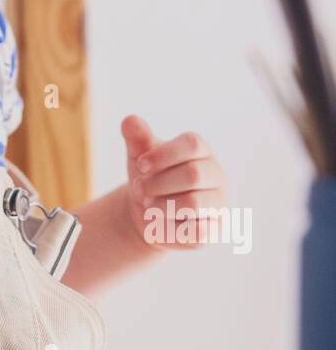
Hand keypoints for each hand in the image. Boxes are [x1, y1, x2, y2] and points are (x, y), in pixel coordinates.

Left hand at [120, 115, 227, 249]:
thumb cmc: (147, 177)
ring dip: (161, 205)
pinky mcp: (214, 228)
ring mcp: (218, 202)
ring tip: (147, 205)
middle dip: (158, 183)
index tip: (140, 165)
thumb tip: (130, 120)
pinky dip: (169, 227)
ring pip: (194, 203)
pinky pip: (195, 230)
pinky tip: (158, 222)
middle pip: (193, 174)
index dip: (163, 155)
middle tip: (139, 189)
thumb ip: (136, 138)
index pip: (192, 144)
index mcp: (201, 150)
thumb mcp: (139, 155)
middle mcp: (216, 174)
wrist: (146, 211)